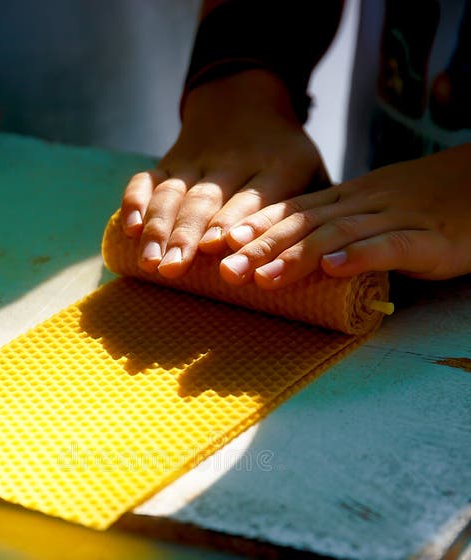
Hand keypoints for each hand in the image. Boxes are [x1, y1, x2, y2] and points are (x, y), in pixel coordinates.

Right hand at [120, 69, 328, 278]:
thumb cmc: (286, 157)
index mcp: (279, 165)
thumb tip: (330, 263)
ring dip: (159, 227)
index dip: (233, 220)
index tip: (216, 247)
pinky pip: (148, 179)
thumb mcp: (313, 172)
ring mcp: (197, 160)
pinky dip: (135, 201)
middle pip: (207, 199)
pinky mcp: (170, 160)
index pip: (254, 197)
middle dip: (188, 233)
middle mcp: (234, 161)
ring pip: (175, 192)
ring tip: (152, 261)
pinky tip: (130, 229)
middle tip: (175, 268)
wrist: (245, 97)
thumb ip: (317, 211)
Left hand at [218, 144, 470, 288]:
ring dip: (298, 255)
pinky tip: (333, 268)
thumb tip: (290, 255)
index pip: (293, 210)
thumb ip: (337, 229)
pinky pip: (390, 245)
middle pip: (306, 223)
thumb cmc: (425, 206)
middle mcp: (363, 203)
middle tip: (225, 271)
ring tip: (265, 277)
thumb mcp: (373, 212)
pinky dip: (360, 255)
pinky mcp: (426, 237)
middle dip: (262, 247)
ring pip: (339, 234)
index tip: (218, 243)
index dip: (255, 225)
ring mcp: (395, 217)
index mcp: (347, 199)